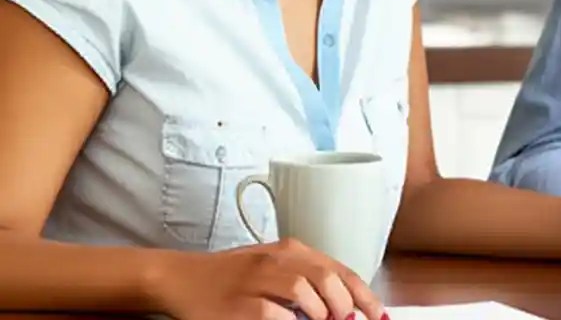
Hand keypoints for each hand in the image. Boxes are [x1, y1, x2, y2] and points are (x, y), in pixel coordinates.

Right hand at [154, 238, 386, 319]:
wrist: (181, 278)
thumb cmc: (230, 277)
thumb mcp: (272, 268)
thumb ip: (306, 279)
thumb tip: (345, 306)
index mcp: (291, 250)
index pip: (340, 270)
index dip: (364, 295)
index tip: (377, 313)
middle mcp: (276, 260)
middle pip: (328, 281)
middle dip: (344, 307)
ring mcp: (257, 281)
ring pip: (306, 293)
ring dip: (320, 315)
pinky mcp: (240, 304)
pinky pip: (277, 315)